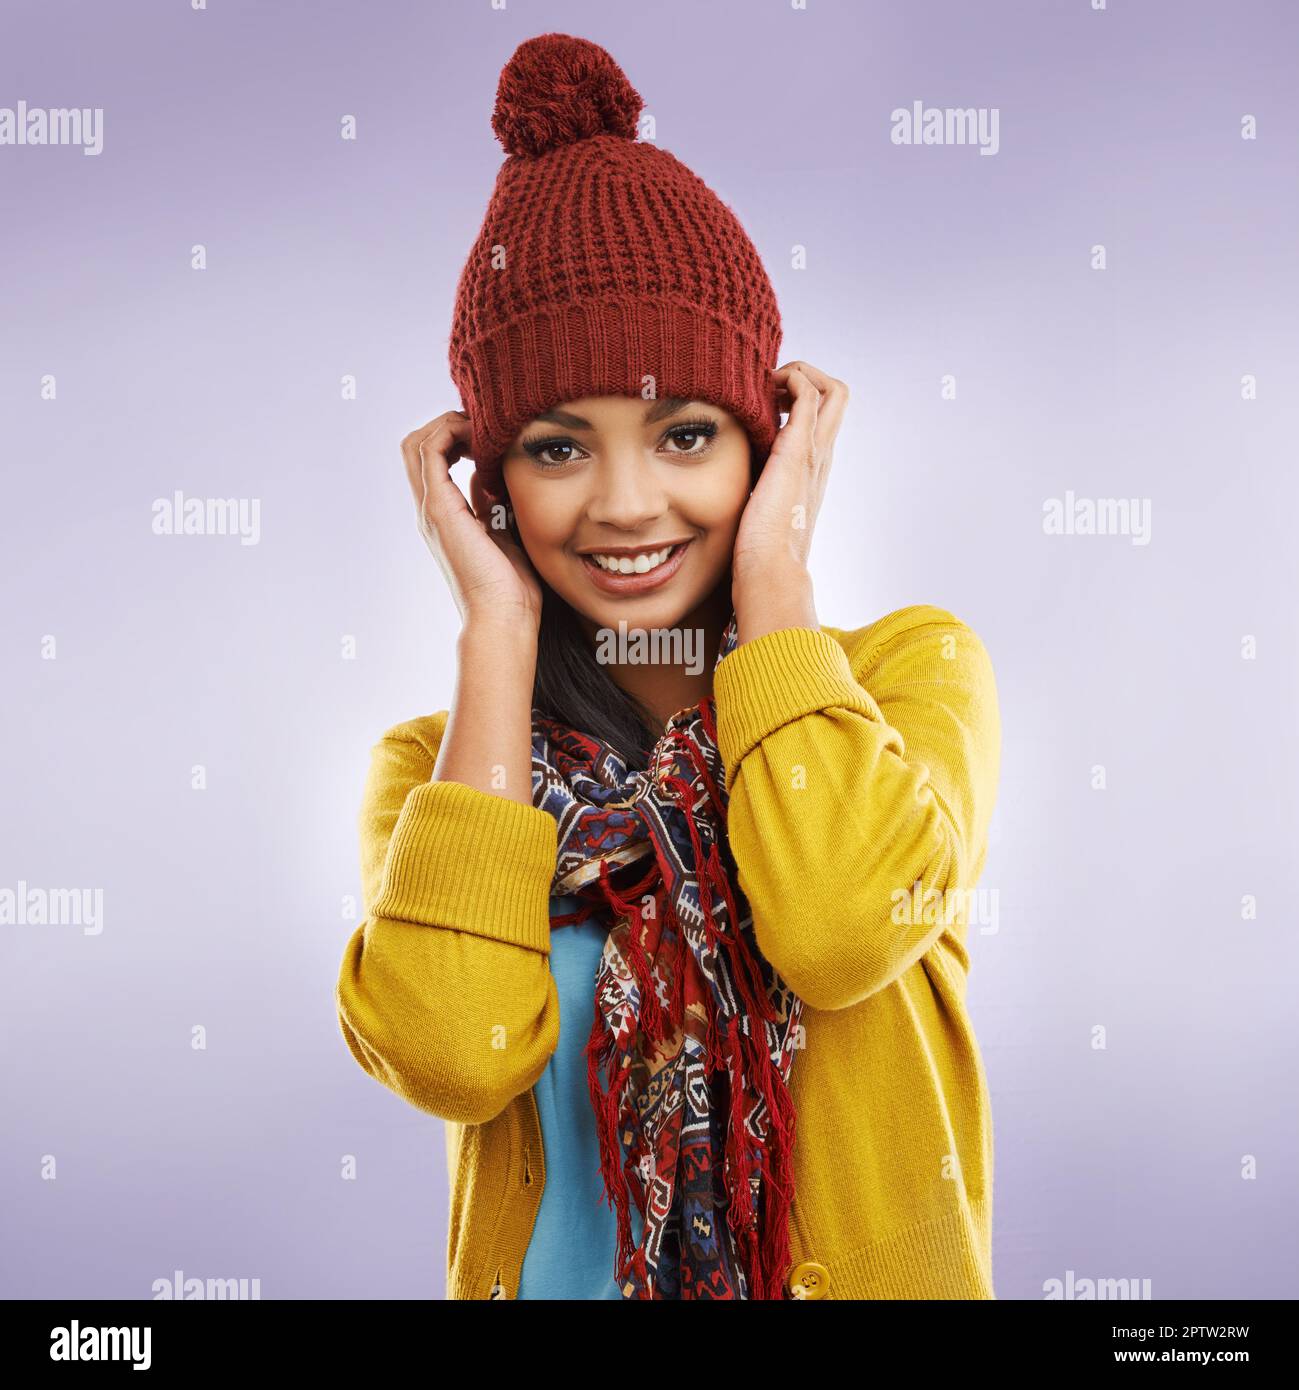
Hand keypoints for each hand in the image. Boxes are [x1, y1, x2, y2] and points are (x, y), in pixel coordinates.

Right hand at [401, 412, 542, 631]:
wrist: (504, 614)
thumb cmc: (511, 586)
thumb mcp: (501, 532)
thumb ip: (489, 504)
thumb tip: (489, 477)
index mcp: (444, 516)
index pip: (430, 459)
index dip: (453, 436)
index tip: (486, 436)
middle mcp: (431, 510)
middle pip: (415, 446)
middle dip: (447, 425)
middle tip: (481, 428)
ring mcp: (431, 509)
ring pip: (417, 443)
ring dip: (448, 425)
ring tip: (480, 430)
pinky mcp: (440, 509)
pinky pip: (431, 452)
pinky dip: (451, 433)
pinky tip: (481, 440)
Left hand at [732, 361, 847, 583]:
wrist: (769, 570)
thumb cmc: (759, 552)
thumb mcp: (759, 509)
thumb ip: (755, 488)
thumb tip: (733, 484)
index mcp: (812, 470)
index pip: (823, 417)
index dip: (799, 397)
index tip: (766, 403)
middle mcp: (821, 457)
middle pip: (838, 396)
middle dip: (805, 376)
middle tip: (769, 388)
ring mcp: (813, 452)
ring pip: (832, 389)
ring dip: (798, 375)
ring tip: (766, 389)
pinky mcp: (797, 449)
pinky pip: (808, 393)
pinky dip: (790, 380)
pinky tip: (759, 397)